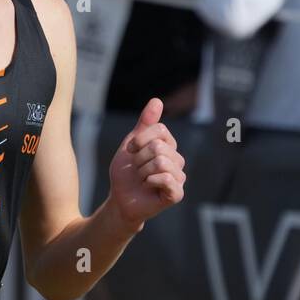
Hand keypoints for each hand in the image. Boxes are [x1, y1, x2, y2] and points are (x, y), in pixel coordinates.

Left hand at [107, 97, 185, 229]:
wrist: (120, 199)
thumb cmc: (127, 173)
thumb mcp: (132, 144)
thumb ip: (145, 123)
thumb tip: (157, 100)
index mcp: (169, 146)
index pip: (159, 130)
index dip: (139, 140)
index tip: (131, 151)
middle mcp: (177, 160)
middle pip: (158, 146)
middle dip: (139, 158)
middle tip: (136, 169)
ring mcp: (179, 177)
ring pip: (161, 162)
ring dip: (142, 171)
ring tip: (141, 178)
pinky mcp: (177, 193)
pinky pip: (167, 178)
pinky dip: (150, 181)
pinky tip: (147, 186)